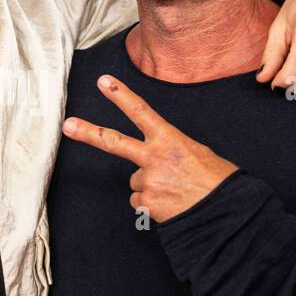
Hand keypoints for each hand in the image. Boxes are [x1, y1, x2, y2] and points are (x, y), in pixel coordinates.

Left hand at [62, 75, 236, 223]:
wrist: (227, 214)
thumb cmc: (218, 182)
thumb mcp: (199, 154)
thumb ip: (172, 150)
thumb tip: (159, 159)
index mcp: (170, 140)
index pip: (141, 112)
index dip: (120, 95)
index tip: (103, 82)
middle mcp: (154, 158)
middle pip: (114, 142)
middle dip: (88, 133)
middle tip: (68, 125)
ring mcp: (148, 182)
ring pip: (136, 181)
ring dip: (151, 186)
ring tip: (176, 192)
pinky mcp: (147, 205)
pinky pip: (141, 202)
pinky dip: (153, 205)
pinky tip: (173, 205)